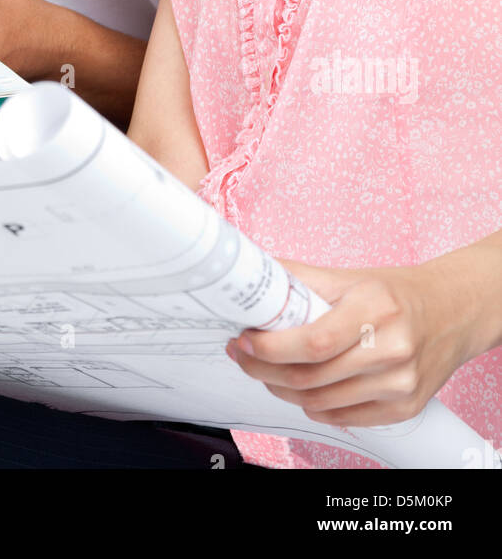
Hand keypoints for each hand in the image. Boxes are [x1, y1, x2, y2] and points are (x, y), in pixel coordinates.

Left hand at [224, 256, 481, 427]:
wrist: (452, 313)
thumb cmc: (397, 295)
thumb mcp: (351, 276)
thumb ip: (301, 279)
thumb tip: (254, 277)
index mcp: (376, 308)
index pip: (315, 341)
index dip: (272, 347)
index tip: (245, 340)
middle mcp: (392, 349)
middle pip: (312, 376)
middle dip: (265, 369)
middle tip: (243, 356)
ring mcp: (400, 384)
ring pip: (322, 402)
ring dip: (283, 390)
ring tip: (267, 371)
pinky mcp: (404, 409)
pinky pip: (343, 418)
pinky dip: (313, 406)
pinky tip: (301, 388)